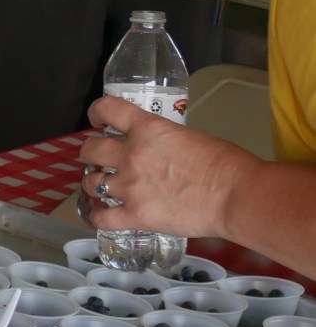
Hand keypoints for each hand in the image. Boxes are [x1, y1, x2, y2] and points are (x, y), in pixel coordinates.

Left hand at [78, 97, 252, 237]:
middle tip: (100, 158)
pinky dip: (97, 215)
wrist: (237, 195)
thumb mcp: (188, 137)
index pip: (107, 109)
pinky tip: (101, 213)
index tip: (97, 120)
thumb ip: (162, 141)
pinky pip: (101, 217)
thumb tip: (157, 151)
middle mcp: (131, 156)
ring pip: (91, 182)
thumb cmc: (226, 164)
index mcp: (147, 130)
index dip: (97, 112)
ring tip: (103, 186)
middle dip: (91, 152)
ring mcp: (130, 187)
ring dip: (95, 182)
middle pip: (90, 149)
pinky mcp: (135, 215)